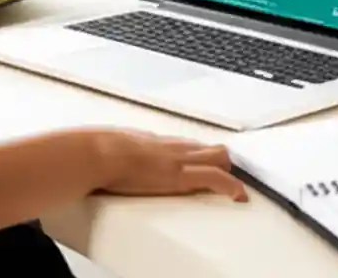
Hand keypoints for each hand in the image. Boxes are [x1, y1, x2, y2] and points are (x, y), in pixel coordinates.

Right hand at [94, 130, 248, 202]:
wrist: (99, 154)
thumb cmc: (100, 151)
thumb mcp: (115, 147)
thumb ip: (122, 152)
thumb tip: (116, 154)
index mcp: (156, 142)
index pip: (189, 146)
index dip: (202, 155)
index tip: (208, 163)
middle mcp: (172, 147)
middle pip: (209, 149)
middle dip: (221, 162)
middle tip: (227, 176)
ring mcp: (179, 159)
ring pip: (218, 158)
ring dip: (229, 172)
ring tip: (236, 188)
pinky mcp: (181, 175)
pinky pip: (215, 177)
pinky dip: (231, 186)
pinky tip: (238, 195)